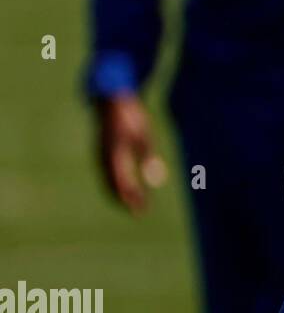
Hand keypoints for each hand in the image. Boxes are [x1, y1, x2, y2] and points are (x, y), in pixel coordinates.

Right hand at [95, 94, 165, 213]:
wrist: (112, 100)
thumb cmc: (132, 117)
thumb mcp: (144, 137)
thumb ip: (147, 158)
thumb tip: (155, 180)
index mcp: (115, 156)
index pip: (123, 186)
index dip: (132, 200)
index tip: (141, 211)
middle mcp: (103, 159)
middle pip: (112, 187)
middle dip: (124, 201)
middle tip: (137, 212)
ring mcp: (99, 155)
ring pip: (107, 181)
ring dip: (118, 194)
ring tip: (131, 204)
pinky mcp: (100, 151)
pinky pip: (105, 174)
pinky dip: (113, 184)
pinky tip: (123, 188)